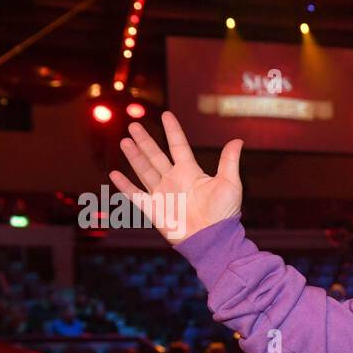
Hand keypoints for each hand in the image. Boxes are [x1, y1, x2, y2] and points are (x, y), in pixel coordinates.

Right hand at [109, 111, 242, 242]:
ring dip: (134, 157)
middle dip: (145, 141)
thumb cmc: (224, 213)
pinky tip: (114, 174)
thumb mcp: (230, 183)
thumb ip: (229, 161)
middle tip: (134, 125)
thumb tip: (238, 140)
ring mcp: (163, 194)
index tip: (166, 114)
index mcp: (191, 172)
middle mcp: (175, 180)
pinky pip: (136, 195)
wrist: (213, 238)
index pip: (178, 146)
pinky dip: (125, 186)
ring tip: (125, 141)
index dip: (173, 131)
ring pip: (144, 170)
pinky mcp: (155, 209)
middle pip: (156, 156)